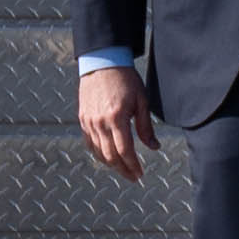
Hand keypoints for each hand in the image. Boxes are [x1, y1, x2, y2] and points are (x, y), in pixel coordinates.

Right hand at [77, 61, 159, 180]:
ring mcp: (89, 121)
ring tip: (123, 169)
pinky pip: (89, 143)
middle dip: (123, 169)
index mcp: (116, 117)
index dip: (132, 165)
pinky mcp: (83, 119)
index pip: (124, 150)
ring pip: (98, 152)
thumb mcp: (141, 101)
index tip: (140, 174)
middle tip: (133, 177)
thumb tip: (154, 147)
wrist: (102, 62)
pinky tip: (108, 157)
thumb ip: (146, 127)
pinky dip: (99, 154)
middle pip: (110, 156)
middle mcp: (100, 122)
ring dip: (111, 164)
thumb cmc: (125, 79)